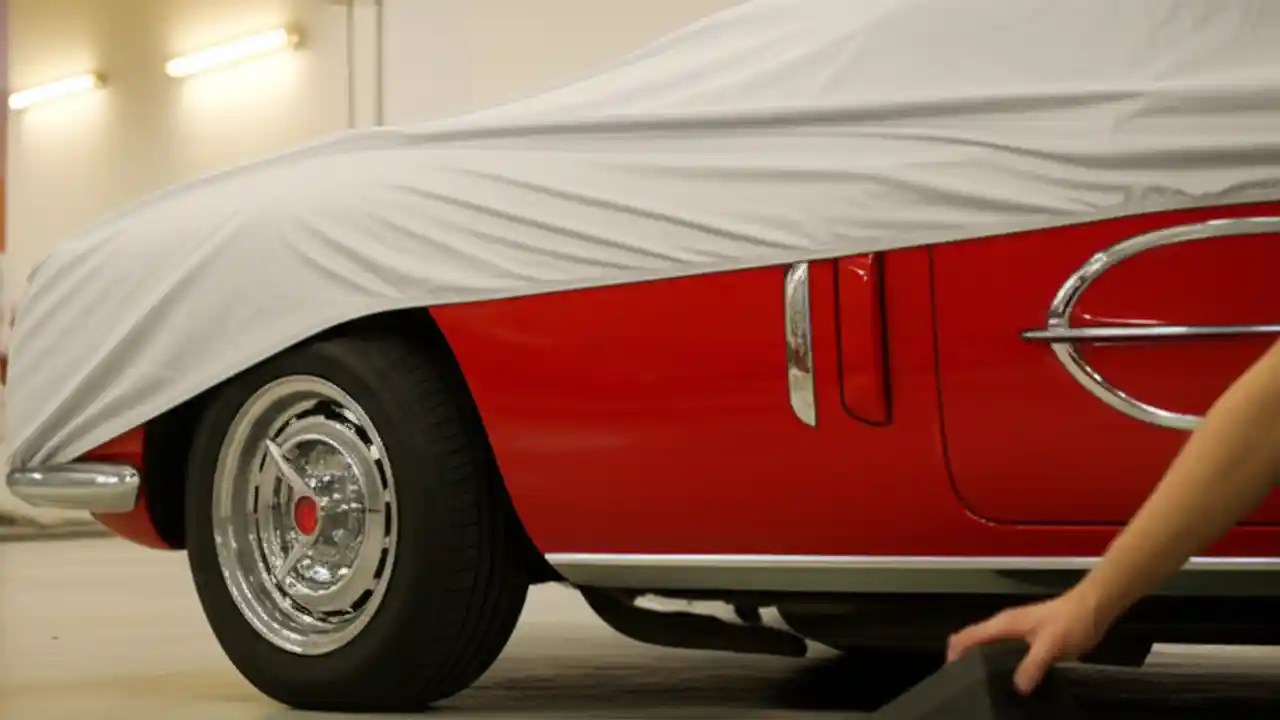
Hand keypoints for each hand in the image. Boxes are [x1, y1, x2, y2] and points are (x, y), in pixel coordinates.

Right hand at [945, 589, 1110, 695]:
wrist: (1092, 607)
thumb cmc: (1069, 621)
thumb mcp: (1051, 645)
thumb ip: (1032, 665)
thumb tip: (1017, 688)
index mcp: (1002, 624)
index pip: (966, 636)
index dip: (954, 654)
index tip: (954, 677)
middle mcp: (1004, 625)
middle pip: (973, 642)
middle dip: (966, 662)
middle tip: (971, 687)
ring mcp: (1016, 630)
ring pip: (988, 647)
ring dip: (984, 664)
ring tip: (989, 688)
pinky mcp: (1027, 637)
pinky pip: (1004, 651)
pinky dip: (1000, 664)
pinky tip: (1011, 680)